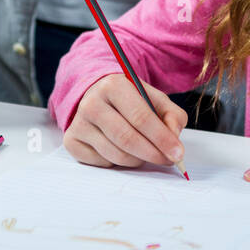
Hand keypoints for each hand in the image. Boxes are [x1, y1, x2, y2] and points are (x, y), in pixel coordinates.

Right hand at [64, 73, 187, 169]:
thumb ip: (172, 116)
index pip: (140, 117)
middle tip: (168, 161)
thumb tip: (173, 140)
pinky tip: (123, 151)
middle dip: (153, 154)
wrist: (97, 97)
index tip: (178, 153)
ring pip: (116, 155)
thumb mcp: (155, 100)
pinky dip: (119, 163)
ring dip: (138, 160)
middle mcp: (91, 103)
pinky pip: (103, 163)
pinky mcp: (71, 141)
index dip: (162, 138)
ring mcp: (78, 123)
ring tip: (146, 153)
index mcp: (113, 85)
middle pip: (127, 139)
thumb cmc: (131, 101)